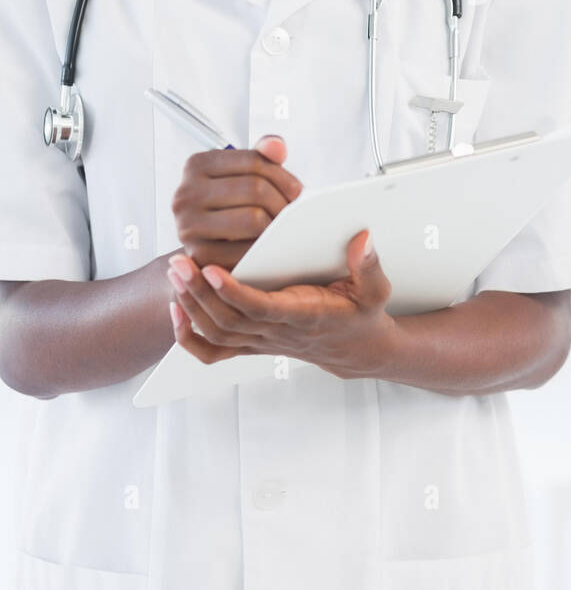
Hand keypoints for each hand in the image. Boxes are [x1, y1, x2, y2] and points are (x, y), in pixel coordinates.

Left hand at [166, 228, 398, 378]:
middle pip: (228, 320)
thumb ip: (369, 265)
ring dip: (190, 305)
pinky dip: (189, 337)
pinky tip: (176, 311)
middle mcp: (278, 332)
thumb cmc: (363, 316)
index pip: (261, 308)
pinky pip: (214, 350)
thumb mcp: (376, 290)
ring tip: (175, 273)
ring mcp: (262, 342)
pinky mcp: (253, 344)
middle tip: (179, 262)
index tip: (211, 268)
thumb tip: (363, 239)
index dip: (233, 291)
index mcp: (305, 315)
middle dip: (198, 292)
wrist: (358, 350)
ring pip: (216, 333)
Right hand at [170, 135, 302, 272]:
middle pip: (256, 189)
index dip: (284, 177)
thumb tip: (277, 147)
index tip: (296, 192)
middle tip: (292, 213)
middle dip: (283, 202)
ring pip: (254, 219)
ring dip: (277, 226)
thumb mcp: (243, 173)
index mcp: (196, 165)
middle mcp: (186, 193)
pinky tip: (268, 245)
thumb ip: (263, 156)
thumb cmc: (230, 203)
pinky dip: (264, 249)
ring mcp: (189, 225)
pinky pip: (248, 250)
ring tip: (282, 227)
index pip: (254, 161)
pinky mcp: (199, 255)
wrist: (207, 240)